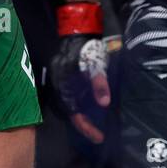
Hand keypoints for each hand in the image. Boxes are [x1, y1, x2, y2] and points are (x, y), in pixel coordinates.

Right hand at [51, 1, 110, 142]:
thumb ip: (99, 83)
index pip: (74, 113)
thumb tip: (104, 104)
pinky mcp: (68, 78)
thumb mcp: (95, 65)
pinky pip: (75, 96)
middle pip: (71, 112)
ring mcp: (64, 83)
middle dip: (85, 125)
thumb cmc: (86, 47)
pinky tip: (93, 107)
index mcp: (64, 86)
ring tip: (98, 124)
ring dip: (84, 115)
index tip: (99, 137)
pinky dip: (84, 104)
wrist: (78, 30)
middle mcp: (61, 87)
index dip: (86, 127)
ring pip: (72, 105)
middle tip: (99, 134)